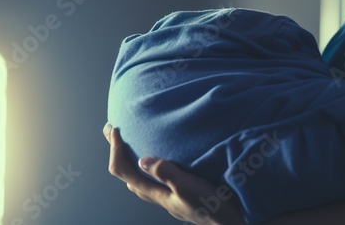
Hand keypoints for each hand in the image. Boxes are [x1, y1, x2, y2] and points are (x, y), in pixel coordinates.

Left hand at [103, 122, 247, 224]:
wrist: (231, 222)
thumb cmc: (212, 206)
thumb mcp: (189, 187)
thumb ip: (166, 173)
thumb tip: (142, 160)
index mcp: (157, 193)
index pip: (124, 171)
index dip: (115, 149)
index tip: (115, 129)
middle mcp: (158, 196)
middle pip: (127, 175)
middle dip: (117, 153)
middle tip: (113, 132)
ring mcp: (168, 197)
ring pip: (140, 179)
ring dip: (131, 161)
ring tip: (130, 144)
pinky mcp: (178, 195)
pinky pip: (154, 180)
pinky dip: (146, 167)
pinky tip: (158, 161)